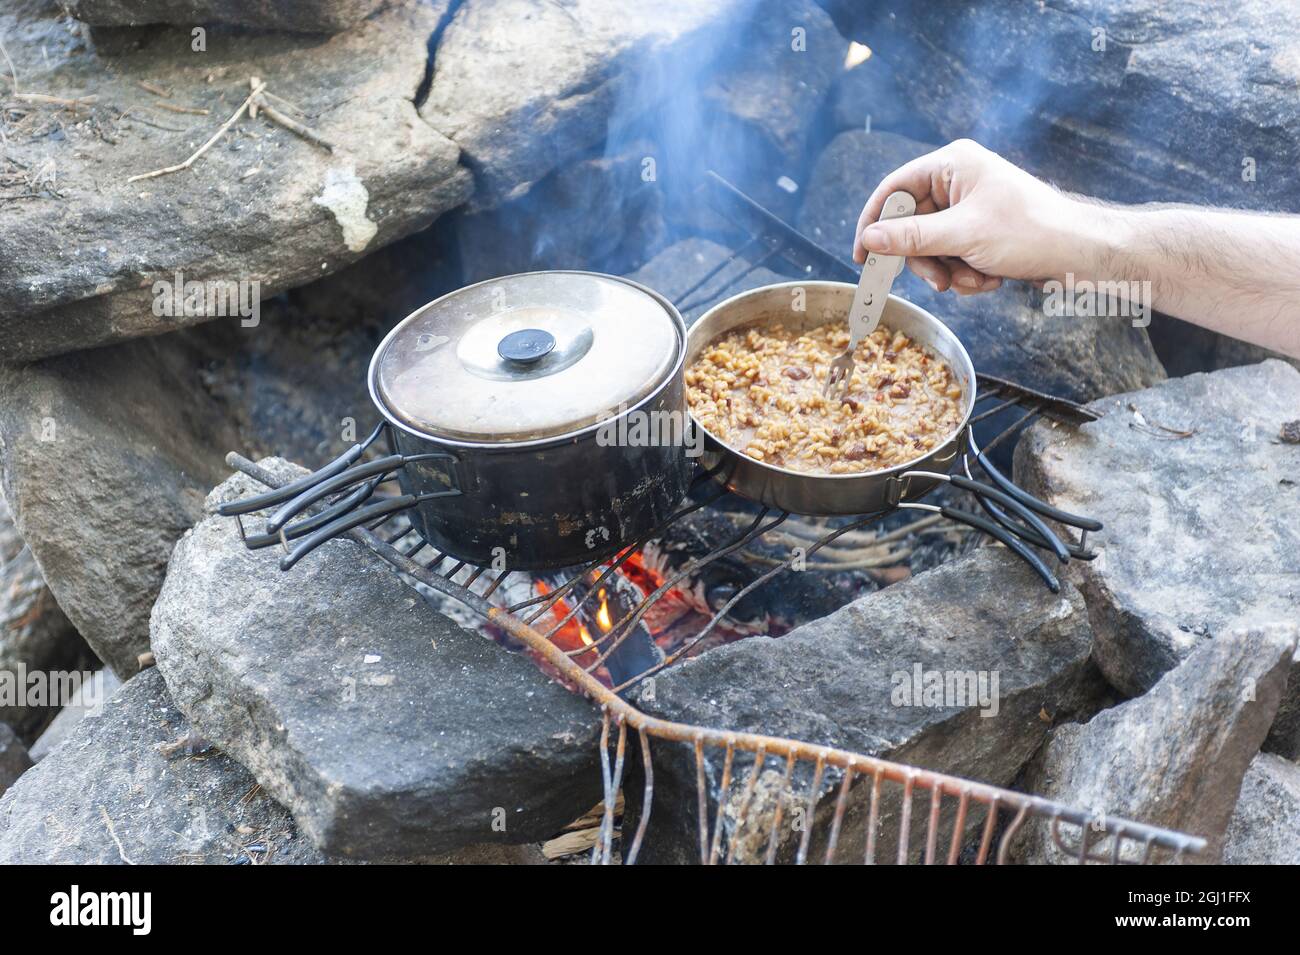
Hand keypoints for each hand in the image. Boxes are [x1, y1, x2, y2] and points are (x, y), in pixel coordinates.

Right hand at [852, 139, 1091, 294]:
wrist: (1079, 253)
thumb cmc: (1030, 232)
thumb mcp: (963, 235)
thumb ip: (911, 238)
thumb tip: (869, 238)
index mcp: (952, 164)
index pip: (894, 189)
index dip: (873, 223)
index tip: (862, 256)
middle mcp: (958, 181)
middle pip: (911, 225)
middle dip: (927, 259)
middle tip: (939, 282)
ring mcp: (968, 207)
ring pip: (931, 247)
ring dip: (949, 271)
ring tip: (975, 279)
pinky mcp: (979, 231)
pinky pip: (951, 256)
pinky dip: (965, 273)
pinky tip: (989, 279)